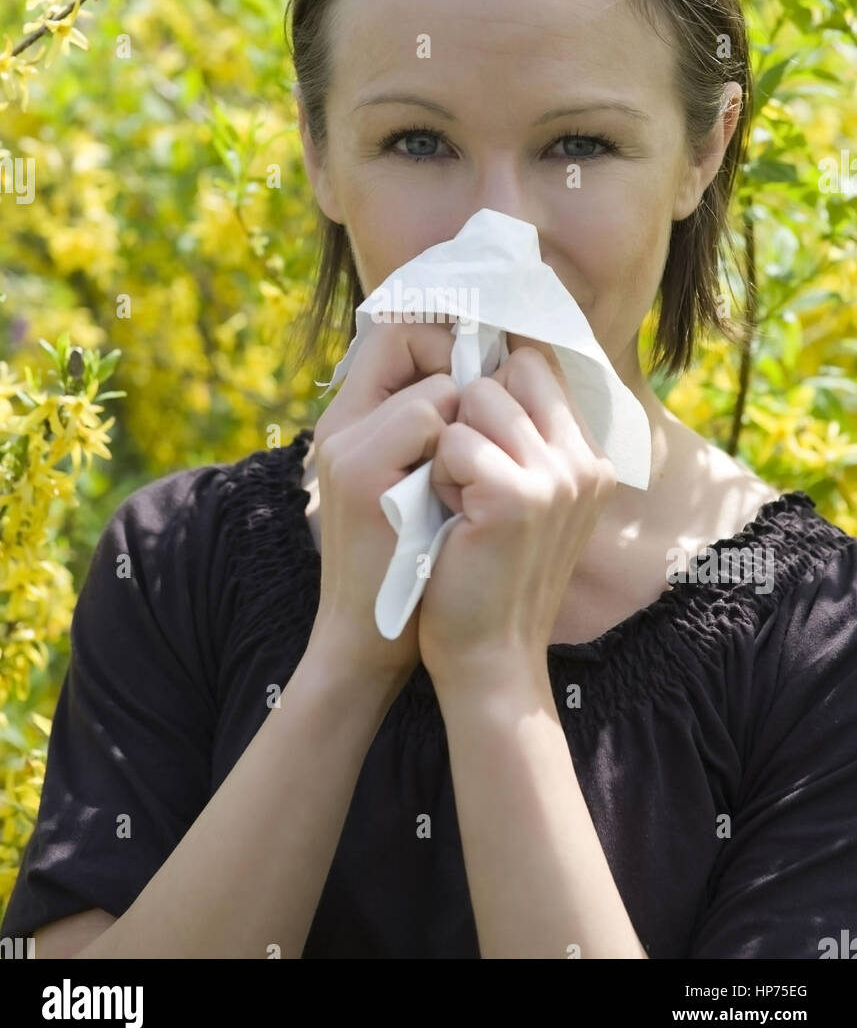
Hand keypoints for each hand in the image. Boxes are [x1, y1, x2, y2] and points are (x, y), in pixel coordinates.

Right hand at [308, 318, 459, 684]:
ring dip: (469, 423)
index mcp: (353, 424)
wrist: (371, 644)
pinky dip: (459, 450)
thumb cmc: (414, 566)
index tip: (478, 382)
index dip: (446, 342)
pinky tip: (458, 496)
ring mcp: (347, 446)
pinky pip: (429, 418)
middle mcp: (341, 425)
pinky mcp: (359, 475)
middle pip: (408, 337)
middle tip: (484, 424)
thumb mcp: (417, 486)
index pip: (396, 331)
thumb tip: (494, 378)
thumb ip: (435, 431)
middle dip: (463, 374)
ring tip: (467, 475)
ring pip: (435, 387)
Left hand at [417, 336, 616, 689]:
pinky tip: (447, 516)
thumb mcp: (524, 502)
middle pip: (510, 371)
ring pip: (478, 396)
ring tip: (456, 497)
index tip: (470, 428)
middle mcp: (584, 461)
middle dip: (469, 409)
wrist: (490, 659)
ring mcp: (557, 477)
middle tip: (464, 475)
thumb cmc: (489, 577)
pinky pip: (455, 441)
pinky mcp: (518, 496)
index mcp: (589, 459)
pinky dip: (438, 474)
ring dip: (451, 441)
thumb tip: (491, 368)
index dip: (492, 383)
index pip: (538, 367)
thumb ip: (524, 440)